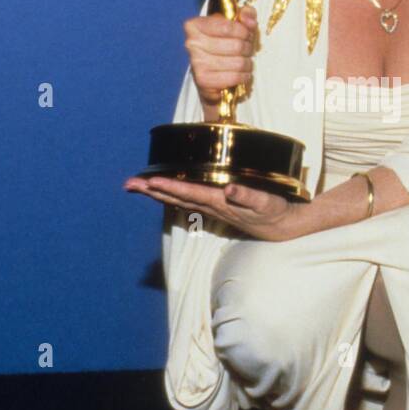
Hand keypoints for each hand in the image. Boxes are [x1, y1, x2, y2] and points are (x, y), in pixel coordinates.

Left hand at [123, 173, 303, 241]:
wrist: (280, 228)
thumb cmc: (273, 212)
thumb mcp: (265, 203)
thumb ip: (247, 196)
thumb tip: (228, 189)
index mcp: (219, 203)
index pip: (189, 193)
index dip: (169, 186)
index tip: (150, 181)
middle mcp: (210, 206)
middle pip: (175, 198)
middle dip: (152, 191)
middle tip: (129, 184)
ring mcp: (210, 208)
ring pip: (177, 199)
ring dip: (156, 193)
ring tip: (137, 186)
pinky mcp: (213, 207)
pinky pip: (185, 200)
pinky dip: (170, 194)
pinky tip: (160, 192)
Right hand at [185, 4, 257, 105]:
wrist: (212, 76)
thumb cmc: (224, 46)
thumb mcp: (235, 25)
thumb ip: (245, 14)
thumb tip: (249, 20)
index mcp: (195, 25)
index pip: (228, 27)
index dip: (244, 31)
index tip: (246, 35)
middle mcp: (192, 43)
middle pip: (236, 45)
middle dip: (248, 48)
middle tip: (247, 51)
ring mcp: (196, 63)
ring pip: (238, 62)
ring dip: (247, 64)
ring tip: (244, 63)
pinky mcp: (203, 80)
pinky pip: (234, 77)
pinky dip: (243, 76)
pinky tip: (241, 74)